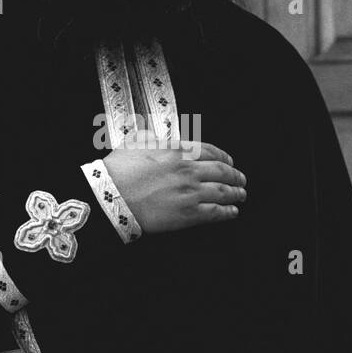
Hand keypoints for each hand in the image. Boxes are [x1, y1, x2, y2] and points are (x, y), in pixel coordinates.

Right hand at [102, 131, 247, 234]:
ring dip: (235, 193)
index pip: (210, 151)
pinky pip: (215, 212)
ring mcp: (190, 192)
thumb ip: (152, 140)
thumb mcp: (135, 144)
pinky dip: (227, 212)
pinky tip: (232, 212)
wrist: (110, 196)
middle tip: (241, 179)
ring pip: (223, 192)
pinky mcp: (188, 214)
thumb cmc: (118, 171)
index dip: (224, 157)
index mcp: (177, 151)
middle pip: (222, 171)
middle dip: (235, 176)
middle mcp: (188, 170)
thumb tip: (157, 138)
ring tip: (241, 195)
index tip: (229, 161)